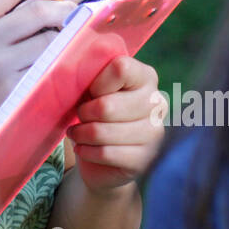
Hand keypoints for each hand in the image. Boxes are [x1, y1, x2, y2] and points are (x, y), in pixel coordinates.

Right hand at [0, 0, 81, 166]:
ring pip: (49, 40)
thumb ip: (1, 21)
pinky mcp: (13, 91)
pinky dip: (64, 66)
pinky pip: (51, 69)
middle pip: (37, 9)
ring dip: (69, 41)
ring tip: (74, 46)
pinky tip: (66, 69)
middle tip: (81, 18)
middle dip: (66, 11)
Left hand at [65, 55, 164, 195]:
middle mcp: (157, 103)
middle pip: (107, 106)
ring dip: (82, 134)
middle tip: (80, 116)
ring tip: (77, 133)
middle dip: (84, 113)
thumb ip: (91, 77)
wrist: (105, 156)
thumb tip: (71, 72)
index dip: (97, 82)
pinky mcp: (145, 159)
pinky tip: (84, 149)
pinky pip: (106, 153)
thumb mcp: (94, 89)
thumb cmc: (97, 113)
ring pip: (103, 132)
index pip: (121, 68)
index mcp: (146, 77)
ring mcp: (154, 133)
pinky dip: (87, 151)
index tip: (91, 91)